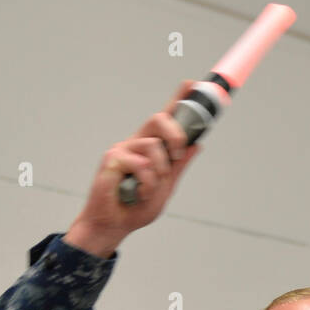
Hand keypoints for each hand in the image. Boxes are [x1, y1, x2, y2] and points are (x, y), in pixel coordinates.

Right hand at [65, 80, 201, 258]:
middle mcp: (136, 144)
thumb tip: (197, 145)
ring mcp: (123, 150)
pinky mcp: (112, 159)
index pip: (166, 118)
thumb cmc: (134, 209)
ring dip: (159, 172)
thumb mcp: (165, 188)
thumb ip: (178, 167)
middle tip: (177, 155)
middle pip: (159, 119)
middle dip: (176, 135)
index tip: (192, 83)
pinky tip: (137, 192)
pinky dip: (145, 182)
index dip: (178, 99)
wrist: (113, 226)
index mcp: (150, 148)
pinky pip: (140, 163)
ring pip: (153, 146)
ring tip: (147, 189)